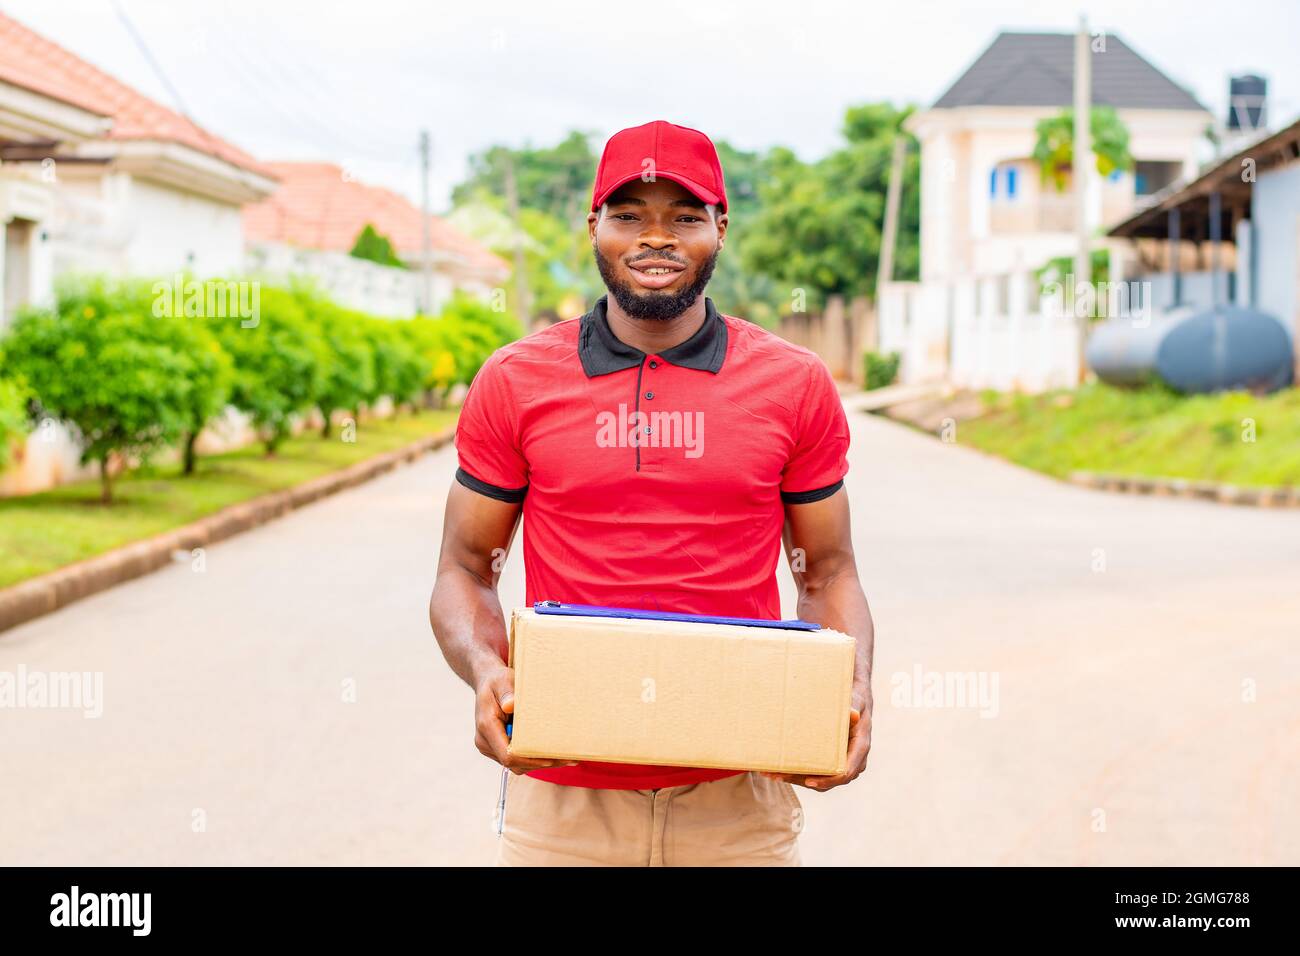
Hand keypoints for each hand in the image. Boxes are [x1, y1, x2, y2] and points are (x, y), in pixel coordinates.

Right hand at [473, 660, 578, 774]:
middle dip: (541, 762)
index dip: (530, 759)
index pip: (507, 755)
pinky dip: (535, 757)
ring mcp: (491, 747)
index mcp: (486, 727)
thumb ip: (507, 693)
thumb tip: (511, 705)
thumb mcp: (503, 680)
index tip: (551, 758)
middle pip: (515, 763)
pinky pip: (517, 758)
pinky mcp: (498, 747)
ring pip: (517, 764)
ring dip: (540, 762)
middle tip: (569, 759)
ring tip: (567, 758)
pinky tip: (554, 752)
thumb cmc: (497, 681)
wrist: (488, 682)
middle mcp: (485, 741)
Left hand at [760, 702, 871, 791]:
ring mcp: (841, 765)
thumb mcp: (856, 701)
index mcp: (859, 748)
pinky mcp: (830, 764)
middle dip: (802, 779)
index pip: (846, 772)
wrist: (855, 704)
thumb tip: (853, 714)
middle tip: (779, 775)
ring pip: (818, 780)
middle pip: (827, 780)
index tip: (810, 780)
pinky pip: (815, 773)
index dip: (828, 779)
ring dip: (794, 778)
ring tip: (771, 773)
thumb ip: (853, 706)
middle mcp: (852, 761)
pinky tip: (776, 769)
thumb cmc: (854, 700)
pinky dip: (796, 773)